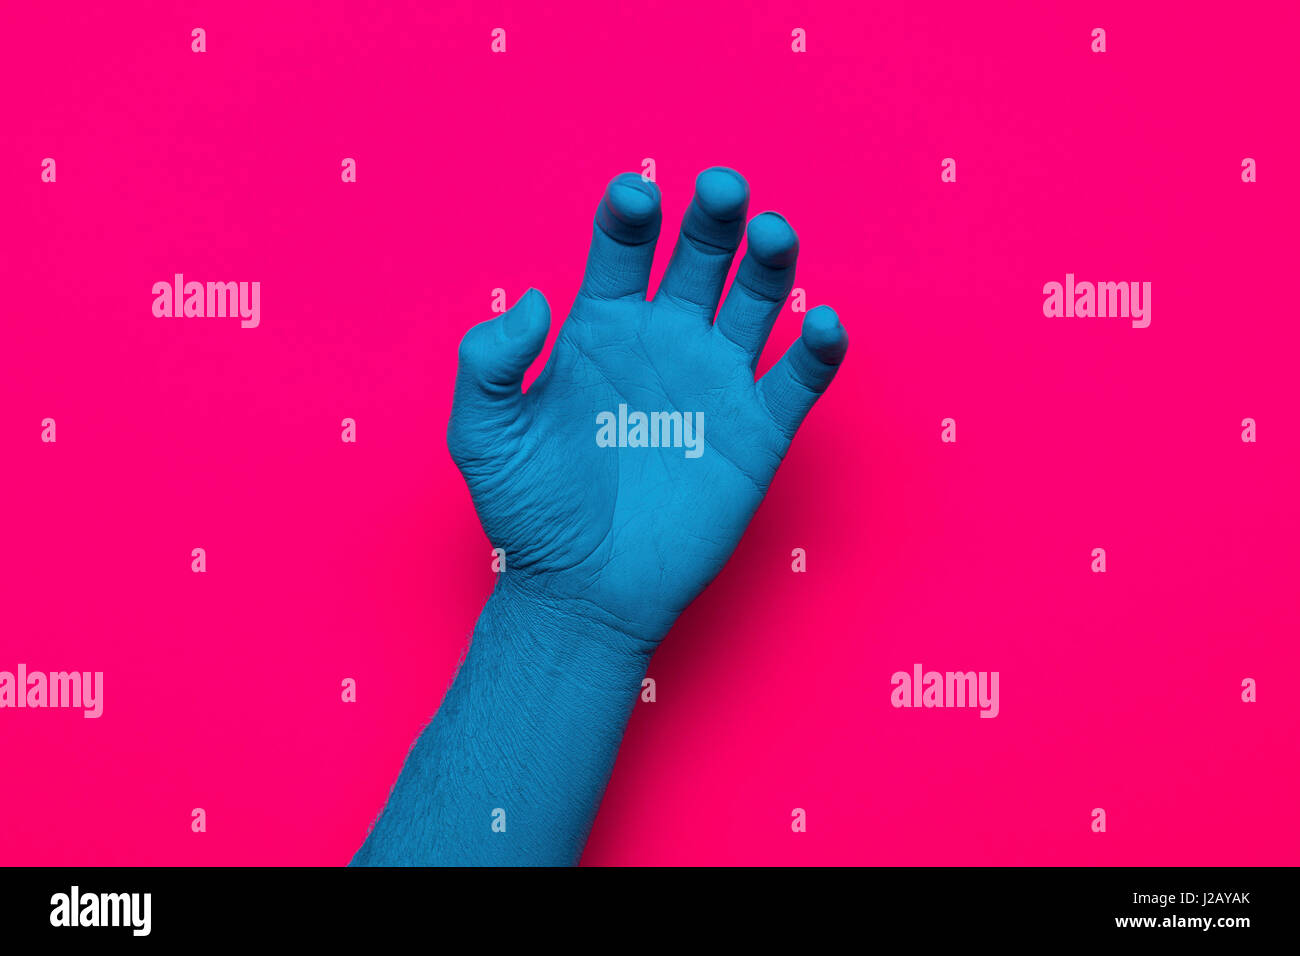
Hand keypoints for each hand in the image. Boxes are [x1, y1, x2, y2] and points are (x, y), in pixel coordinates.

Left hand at [448, 168, 847, 649]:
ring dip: (770, 261)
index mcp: (599, 330)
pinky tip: (821, 323)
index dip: (632, 213)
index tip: (635, 197)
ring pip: (757, 301)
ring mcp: (714, 384)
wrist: (582, 591)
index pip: (623, 247)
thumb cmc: (530, 514)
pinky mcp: (757, 433)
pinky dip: (819, 348)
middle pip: (700, 255)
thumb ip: (491, 362)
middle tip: (721, 191)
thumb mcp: (485, 435)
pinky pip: (799, 379)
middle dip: (713, 216)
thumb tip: (536, 300)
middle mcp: (663, 343)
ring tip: (772, 234)